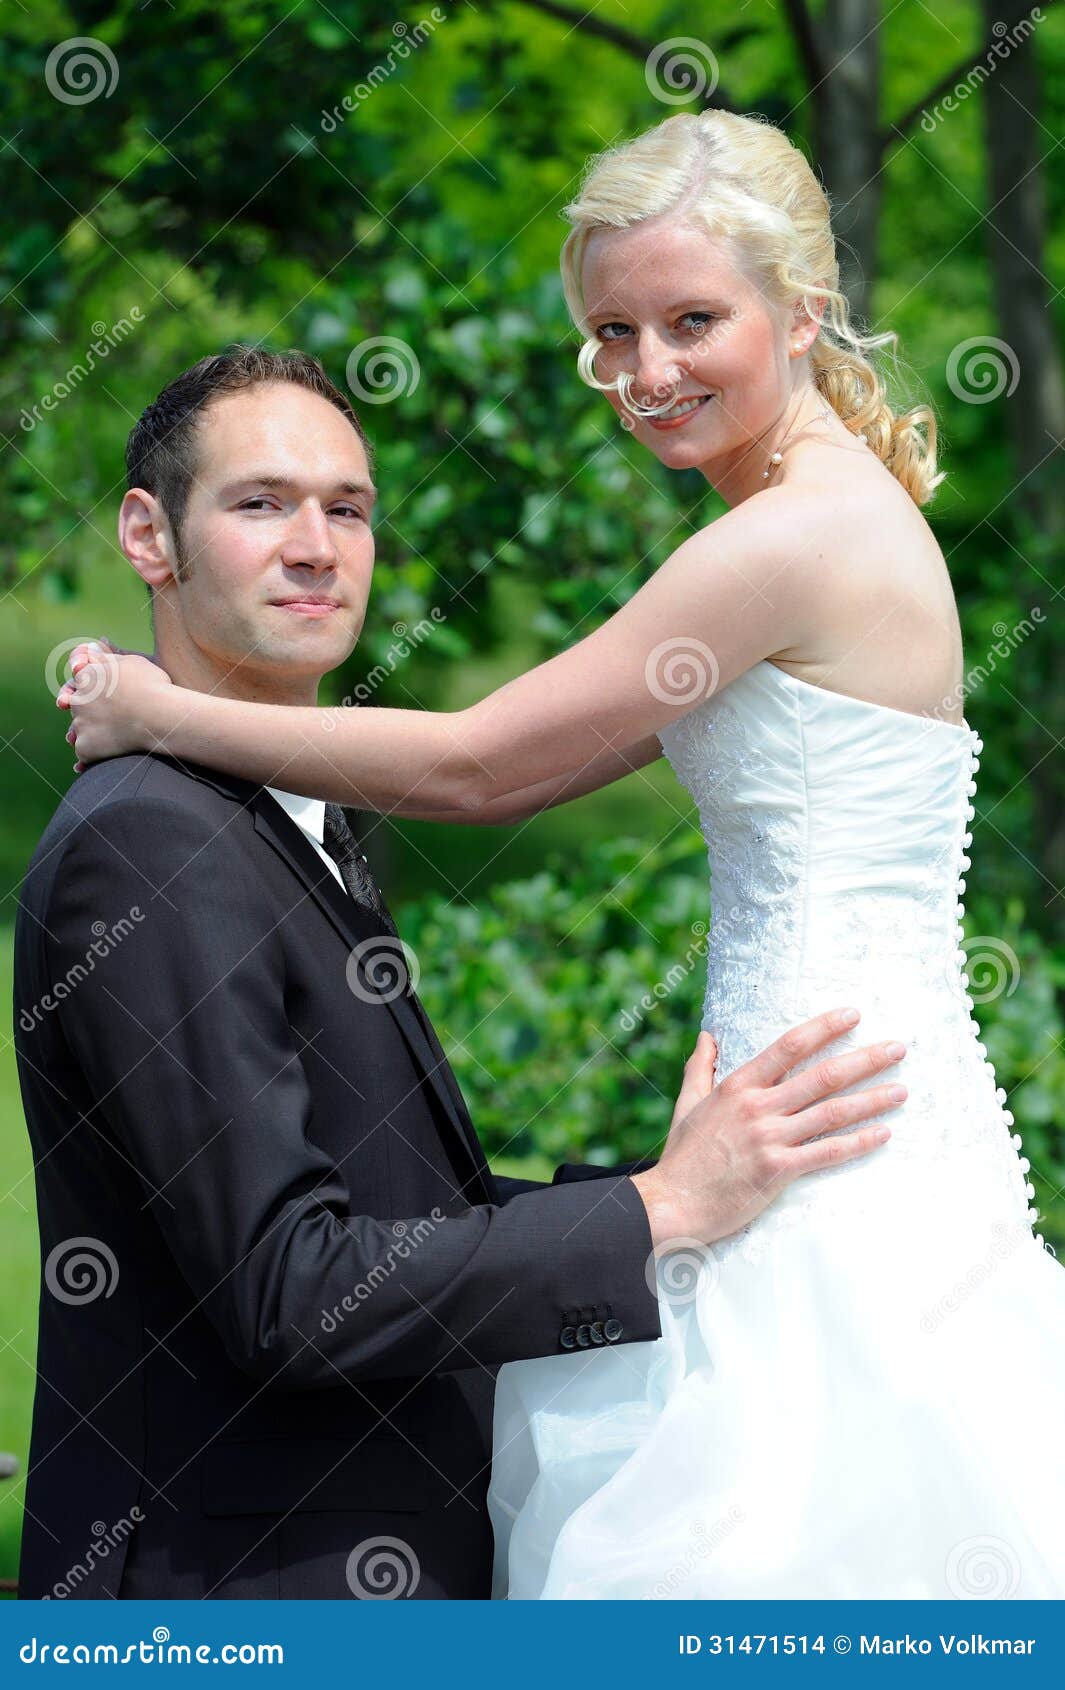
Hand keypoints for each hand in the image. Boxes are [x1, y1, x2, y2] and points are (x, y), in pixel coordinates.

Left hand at [57, 642, 172, 769]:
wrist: (158, 717)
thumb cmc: (152, 687)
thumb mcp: (132, 662)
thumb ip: (109, 657)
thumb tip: (94, 646)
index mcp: (88, 677)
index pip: (79, 678)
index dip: (86, 684)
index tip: (97, 691)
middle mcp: (78, 700)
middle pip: (74, 705)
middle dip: (85, 710)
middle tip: (103, 716)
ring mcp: (80, 724)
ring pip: (77, 730)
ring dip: (87, 733)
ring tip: (104, 739)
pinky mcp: (86, 747)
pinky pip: (83, 754)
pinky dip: (87, 759)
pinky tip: (90, 765)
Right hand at [631, 1008, 904, 1249]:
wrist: (673, 1203)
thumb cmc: (682, 1155)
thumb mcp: (688, 1103)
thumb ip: (701, 1067)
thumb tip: (708, 1036)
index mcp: (738, 1086)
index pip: (789, 1046)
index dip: (824, 1027)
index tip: (853, 1015)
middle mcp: (758, 1107)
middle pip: (822, 1075)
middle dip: (865, 1060)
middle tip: (898, 1049)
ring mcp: (770, 1138)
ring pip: (833, 1112)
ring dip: (872, 1100)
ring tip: (902, 1090)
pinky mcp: (779, 1171)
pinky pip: (828, 1153)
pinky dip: (859, 1142)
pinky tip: (883, 1133)